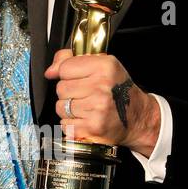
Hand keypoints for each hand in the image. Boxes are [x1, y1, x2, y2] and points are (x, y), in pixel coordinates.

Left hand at [43, 49, 161, 153]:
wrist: (136, 118)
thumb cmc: (119, 91)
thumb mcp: (103, 66)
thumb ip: (73, 61)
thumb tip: (51, 71)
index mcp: (105, 67)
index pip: (65, 68)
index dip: (67, 73)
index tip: (77, 77)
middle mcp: (102, 87)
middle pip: (61, 88)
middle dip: (69, 92)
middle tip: (85, 94)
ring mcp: (96, 109)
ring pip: (60, 107)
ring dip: (69, 109)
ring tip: (87, 107)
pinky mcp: (91, 128)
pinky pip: (65, 124)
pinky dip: (72, 124)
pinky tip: (87, 119)